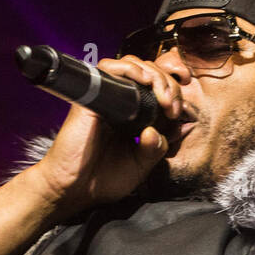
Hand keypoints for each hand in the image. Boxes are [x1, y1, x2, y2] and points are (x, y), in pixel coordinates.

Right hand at [30, 56, 188, 216]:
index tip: (178, 112)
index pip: (156, 88)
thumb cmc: (103, 180)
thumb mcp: (141, 166)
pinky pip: (109, 68)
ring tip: (164, 98)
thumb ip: (157, 148)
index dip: (173, 91)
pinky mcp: (92, 96)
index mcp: (133, 115)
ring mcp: (106, 97)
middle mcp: (120, 102)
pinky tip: (145, 81)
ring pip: (133, 65)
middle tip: (173, 108)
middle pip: (149, 72)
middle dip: (169, 84)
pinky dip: (130, 68)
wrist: (75, 189)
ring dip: (155, 75)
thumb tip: (170, 127)